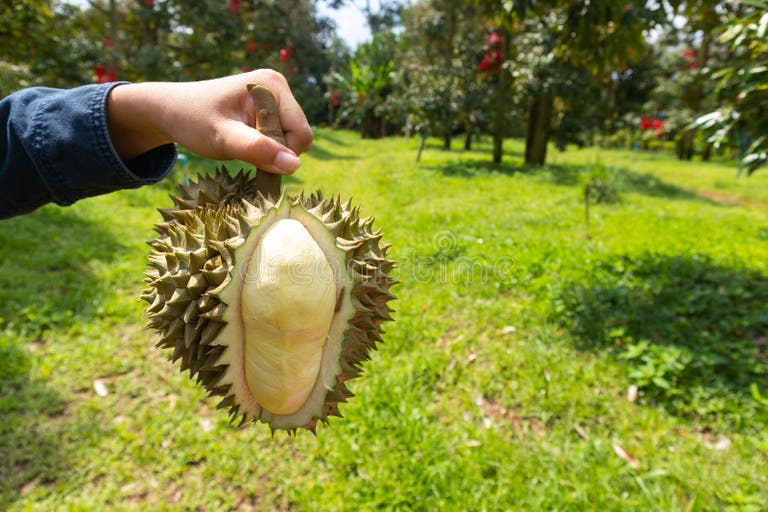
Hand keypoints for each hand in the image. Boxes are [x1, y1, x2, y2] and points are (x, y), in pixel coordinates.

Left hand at [106, 70, 312, 173]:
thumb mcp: (222, 138)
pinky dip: (266, 146)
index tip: (248, 151)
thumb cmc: (192, 120)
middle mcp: (279, 86)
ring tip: (240, 144)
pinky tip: (244, 141)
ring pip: (291, 139)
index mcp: (273, 85)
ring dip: (268, 150)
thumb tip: (294, 166)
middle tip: (241, 148)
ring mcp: (276, 97)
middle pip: (299, 136)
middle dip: (274, 151)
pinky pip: (281, 136)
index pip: (301, 133)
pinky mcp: (269, 108)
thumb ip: (257, 150)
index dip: (280, 152)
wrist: (171, 110)